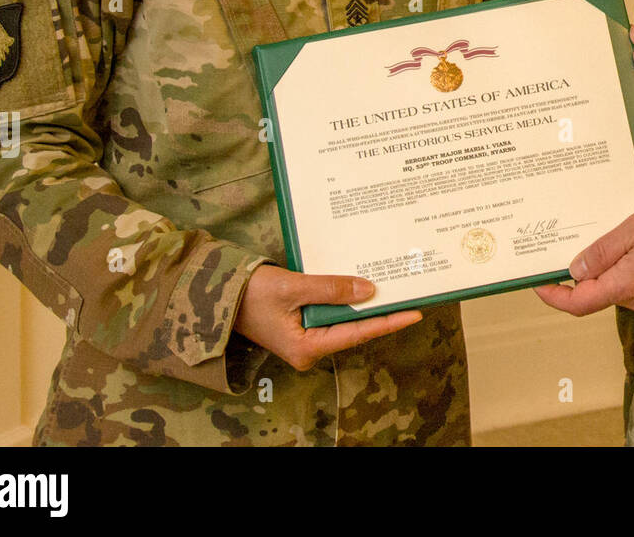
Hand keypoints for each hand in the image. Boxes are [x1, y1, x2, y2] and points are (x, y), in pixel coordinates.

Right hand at [234, 264, 421, 370]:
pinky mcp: (301, 324)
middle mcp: (310, 348)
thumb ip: (331, 289)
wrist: (218, 293)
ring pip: (344, 319)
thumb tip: (368, 290)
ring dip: (365, 304)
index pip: (357, 333)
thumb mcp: (293, 287)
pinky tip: (363, 285)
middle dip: (382, 312)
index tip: (415, 313)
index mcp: (307, 348)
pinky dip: (347, 299)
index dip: (388, 322)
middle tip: (411, 295)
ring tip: (395, 288)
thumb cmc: (251, 294)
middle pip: (354, 328)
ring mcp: (306, 337)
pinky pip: (331, 312)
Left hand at [534, 195, 633, 314]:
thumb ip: (603, 251)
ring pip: (615, 286)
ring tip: (600, 236)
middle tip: (567, 244)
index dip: (554, 297)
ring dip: (602, 267)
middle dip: (578, 275)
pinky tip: (625, 242)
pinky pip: (632, 281)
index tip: (538, 282)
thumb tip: (575, 270)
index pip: (579, 304)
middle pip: (596, 293)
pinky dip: (620, 266)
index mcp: (625, 286)